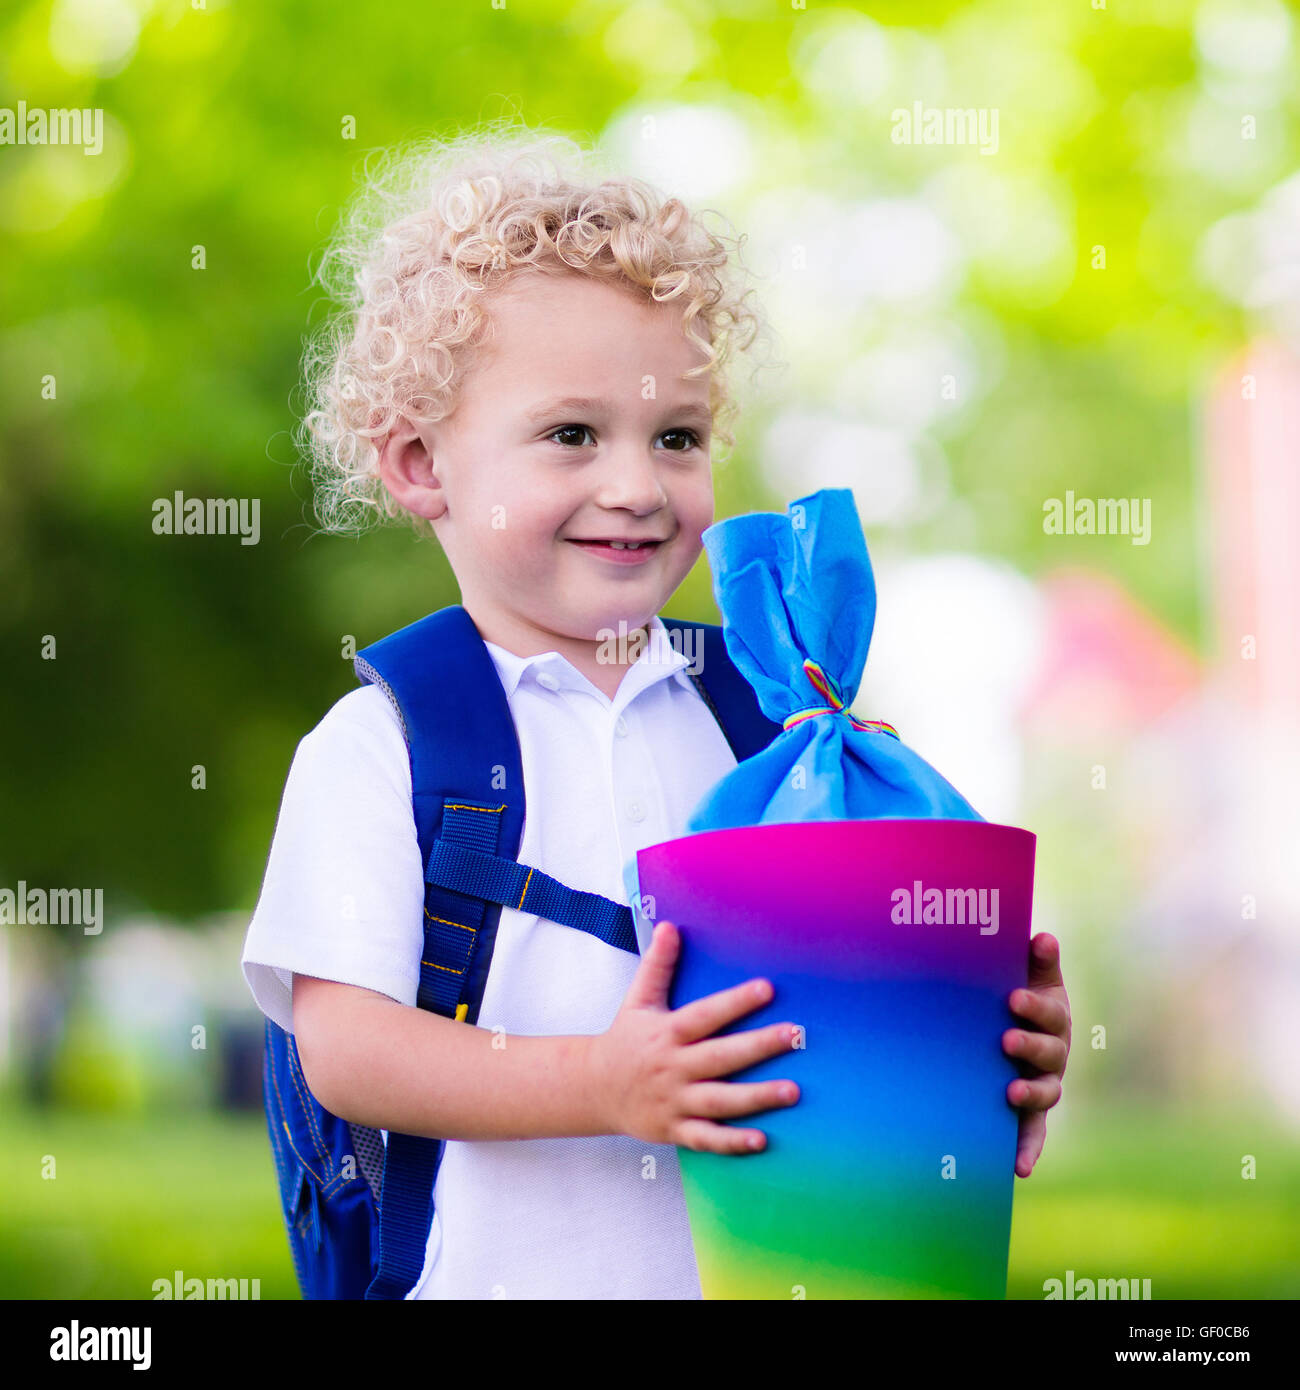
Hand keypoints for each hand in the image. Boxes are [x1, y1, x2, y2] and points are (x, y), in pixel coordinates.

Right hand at [586, 919, 800, 1153]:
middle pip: (720, 1056)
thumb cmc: (625, 1039)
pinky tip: (761, 1141)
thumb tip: (670, 926)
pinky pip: (705, 1139)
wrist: (594, 1088)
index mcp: (667, 1032)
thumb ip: (657, 965)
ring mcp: (674, 1101)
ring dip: (756, 1097)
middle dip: (759, 1046)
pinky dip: (731, 1142)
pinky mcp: (674, 1129)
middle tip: (795, 1036)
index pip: (705, 1015)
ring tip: (792, 1091)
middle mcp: (673, 1066)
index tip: (767, 988)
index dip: (735, 1001)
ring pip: (719, 1101)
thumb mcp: (638, 999)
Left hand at [1003, 932, 1070, 1177]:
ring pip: (1045, 1092)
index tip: (1012, 997)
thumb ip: (1036, 959)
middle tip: (1005, 1039)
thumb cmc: (1017, 996)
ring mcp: (1044, 1084)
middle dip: (1028, 1046)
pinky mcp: (1030, 1114)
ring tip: (1010, 1092)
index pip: (1048, 1012)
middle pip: (1048, 1053)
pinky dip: (1028, 1150)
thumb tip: (1041, 937)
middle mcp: (1054, 1054)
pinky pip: (1034, 1134)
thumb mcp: (1029, 976)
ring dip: (1029, 1094)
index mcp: (1054, 1019)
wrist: (1010, 1027)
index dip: (1033, 1006)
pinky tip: (1019, 1168)